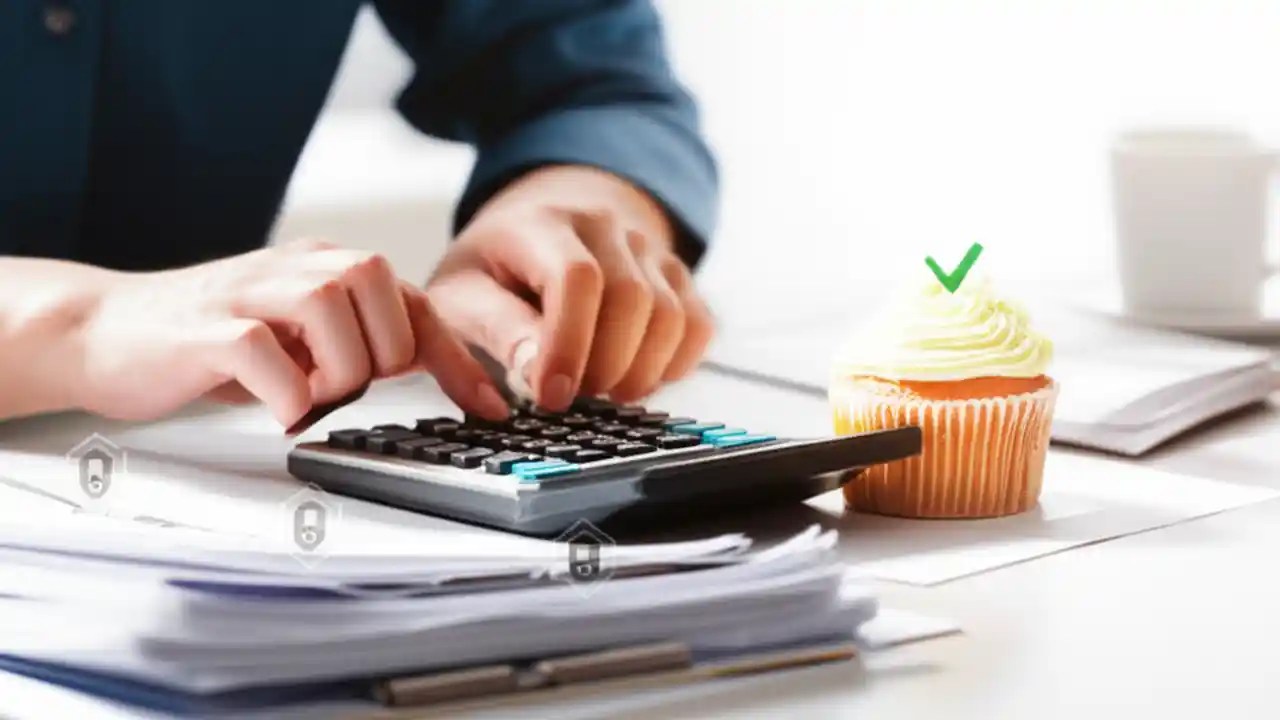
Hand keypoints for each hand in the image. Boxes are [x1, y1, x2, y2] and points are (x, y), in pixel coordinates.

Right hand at [75, 240, 510, 426]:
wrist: (107, 330)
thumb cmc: (216, 340)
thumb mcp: (302, 336)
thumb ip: (360, 339)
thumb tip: (433, 368)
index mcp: (327, 266)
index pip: (416, 304)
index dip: (459, 359)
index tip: (491, 407)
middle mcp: (297, 266)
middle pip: (384, 290)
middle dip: (384, 356)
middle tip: (348, 386)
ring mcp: (251, 292)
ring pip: (334, 311)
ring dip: (337, 372)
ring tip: (307, 394)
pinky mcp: (209, 329)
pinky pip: (268, 356)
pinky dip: (286, 394)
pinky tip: (275, 406)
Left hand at [427, 165, 714, 409]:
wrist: (540, 225)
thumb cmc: (494, 270)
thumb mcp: (461, 295)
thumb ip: (494, 329)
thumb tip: (535, 373)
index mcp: (543, 223)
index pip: (576, 277)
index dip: (568, 344)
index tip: (550, 395)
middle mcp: (605, 225)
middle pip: (631, 298)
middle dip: (604, 364)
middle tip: (573, 396)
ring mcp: (648, 248)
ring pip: (670, 316)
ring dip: (638, 372)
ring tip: (600, 390)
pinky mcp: (676, 275)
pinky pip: (697, 326)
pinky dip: (672, 367)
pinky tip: (633, 377)